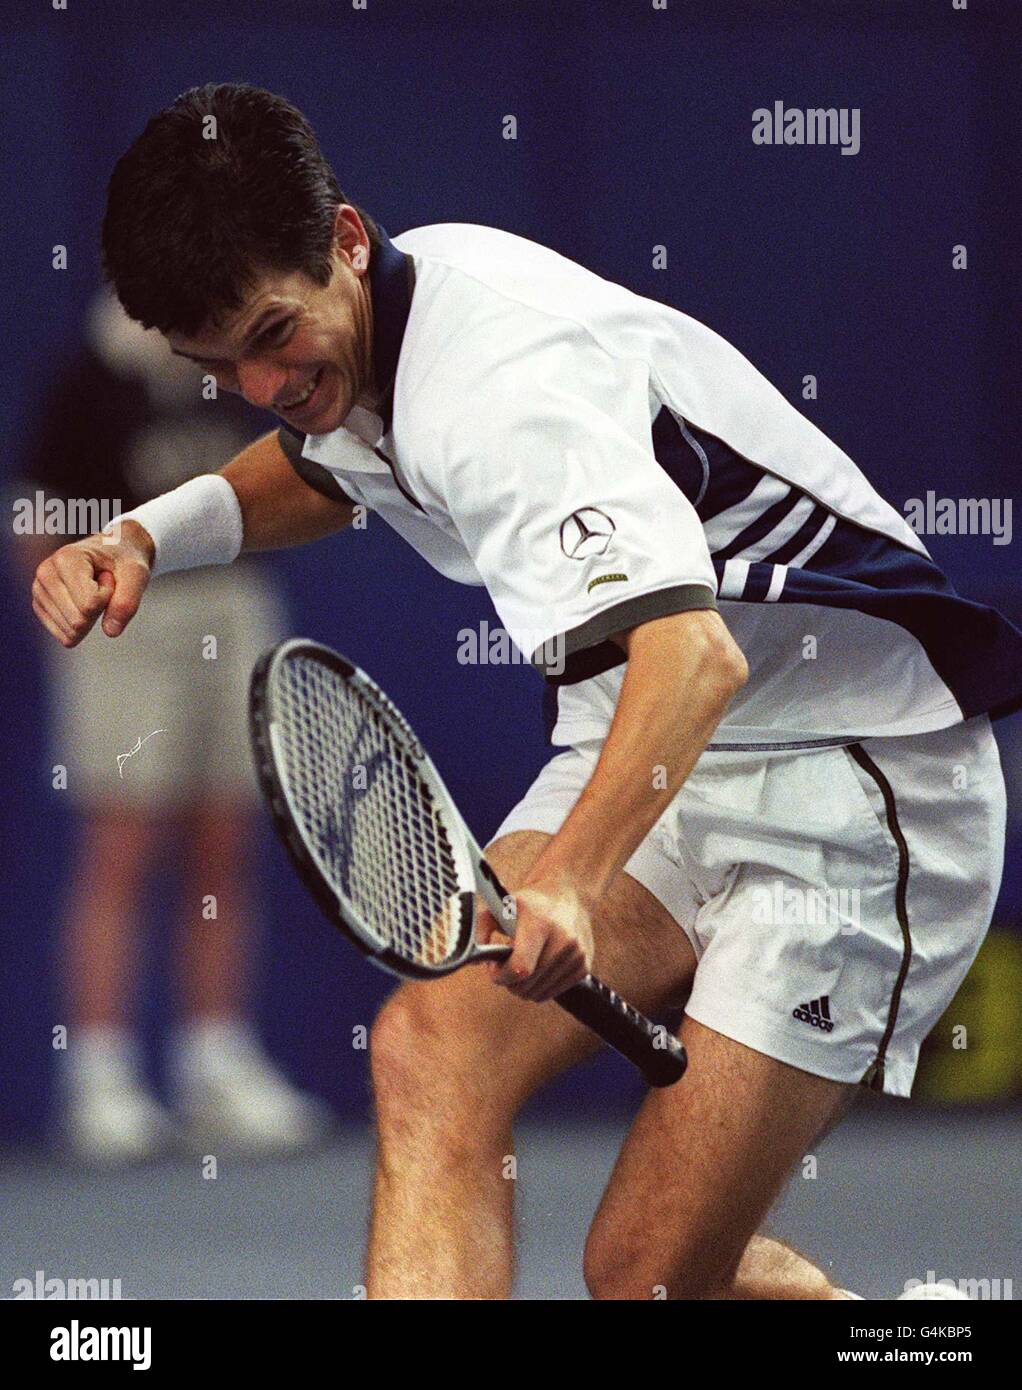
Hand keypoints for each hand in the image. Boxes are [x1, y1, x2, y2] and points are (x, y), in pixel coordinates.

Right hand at [31, 519, 153, 646]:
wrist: (112, 552)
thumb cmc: (123, 561)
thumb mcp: (136, 574)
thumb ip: (127, 602)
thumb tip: (111, 632)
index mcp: (66, 558)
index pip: (90, 604)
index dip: (109, 596)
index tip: (108, 576)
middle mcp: (45, 573)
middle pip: (78, 621)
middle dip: (100, 609)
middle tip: (102, 585)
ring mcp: (38, 591)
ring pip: (71, 631)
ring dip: (91, 616)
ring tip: (92, 590)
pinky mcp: (40, 607)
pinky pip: (66, 637)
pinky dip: (82, 626)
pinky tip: (82, 601)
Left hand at [478, 876, 594, 1002]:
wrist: (567, 895)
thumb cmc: (528, 904)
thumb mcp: (500, 906)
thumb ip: (481, 929)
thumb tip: (475, 961)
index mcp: (540, 923)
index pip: (521, 968)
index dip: (502, 975)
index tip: (495, 968)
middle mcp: (563, 940)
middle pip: (526, 985)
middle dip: (509, 981)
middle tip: (505, 965)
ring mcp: (577, 955)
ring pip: (537, 994)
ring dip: (523, 985)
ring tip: (521, 964)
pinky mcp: (584, 967)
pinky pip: (551, 993)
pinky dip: (539, 986)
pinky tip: (537, 967)